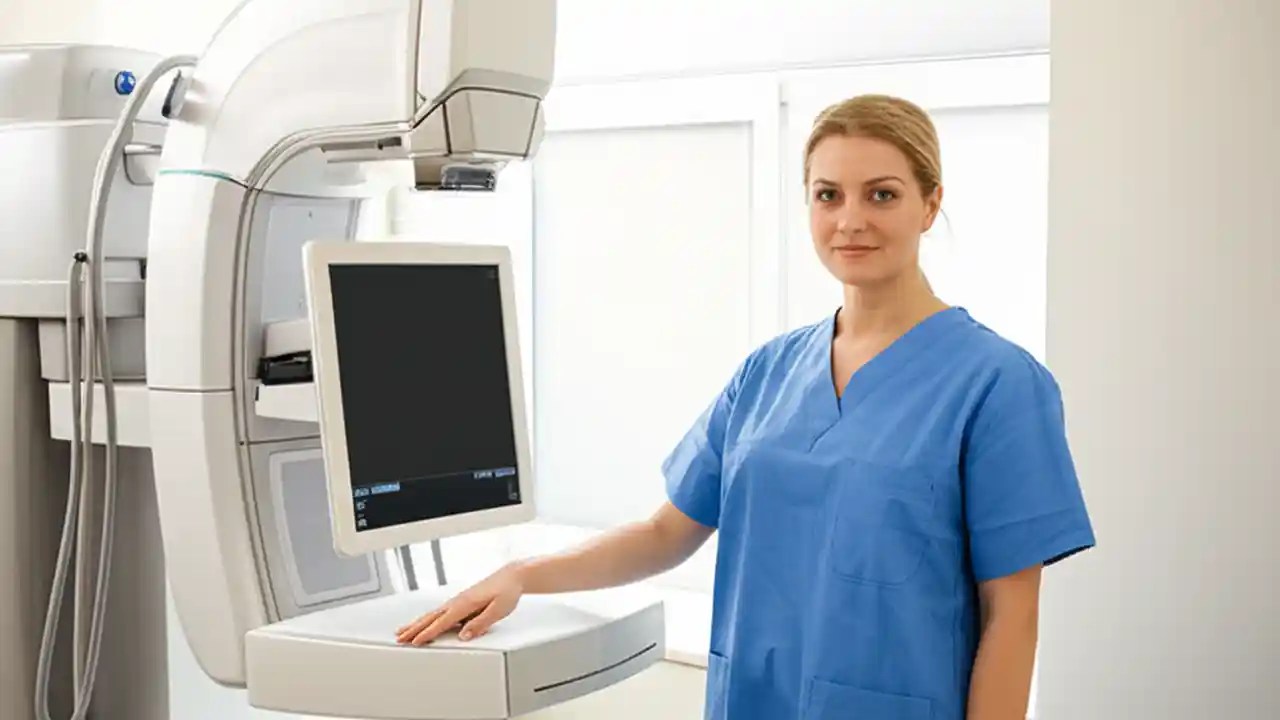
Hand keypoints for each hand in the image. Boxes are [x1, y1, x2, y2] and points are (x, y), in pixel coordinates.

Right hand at [395, 562, 525, 645]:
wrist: (513, 576)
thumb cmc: (507, 592)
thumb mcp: (498, 610)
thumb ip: (481, 623)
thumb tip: (464, 636)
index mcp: (465, 604)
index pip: (442, 622)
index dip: (427, 634)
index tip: (414, 642)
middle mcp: (458, 601)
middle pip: (431, 617)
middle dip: (414, 629)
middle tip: (399, 638)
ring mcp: (458, 600)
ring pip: (432, 614)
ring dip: (416, 623)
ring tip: (403, 631)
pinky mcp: (461, 601)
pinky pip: (440, 612)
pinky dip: (428, 619)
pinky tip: (423, 623)